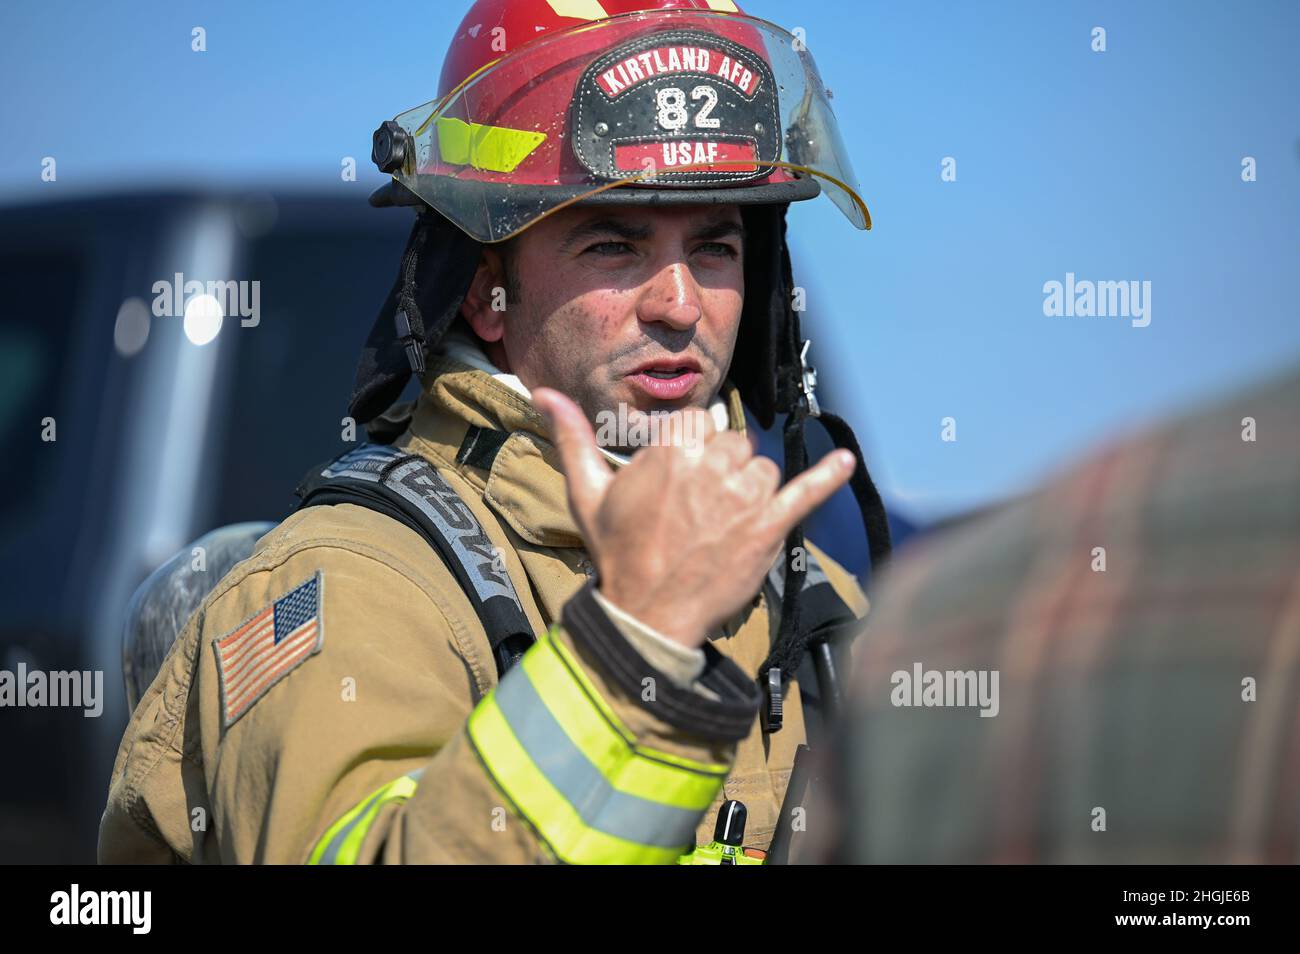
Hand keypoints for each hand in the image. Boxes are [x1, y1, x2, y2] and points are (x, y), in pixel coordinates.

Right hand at [532, 388, 855, 648]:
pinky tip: (846, 461)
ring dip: (750, 487)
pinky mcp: (768, 528)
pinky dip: (828, 476)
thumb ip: (572, 438)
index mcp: (669, 451)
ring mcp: (742, 497)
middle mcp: (710, 466)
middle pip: (733, 443)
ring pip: (762, 469)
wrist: (647, 614)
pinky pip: (805, 492)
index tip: (678, 479)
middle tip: (698, 508)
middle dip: (720, 467)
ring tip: (722, 522)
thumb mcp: (587, 493)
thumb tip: (545, 395)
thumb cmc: (617, 554)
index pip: (699, 423)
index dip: (690, 448)